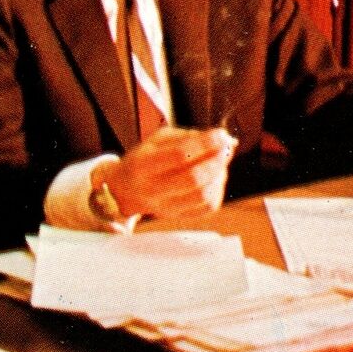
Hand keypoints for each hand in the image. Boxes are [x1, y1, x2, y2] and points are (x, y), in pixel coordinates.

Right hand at [96, 127, 237, 219]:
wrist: (126, 190)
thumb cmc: (146, 158)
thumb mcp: (158, 139)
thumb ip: (187, 136)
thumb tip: (221, 139)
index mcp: (143, 165)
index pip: (180, 155)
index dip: (205, 144)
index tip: (221, 134)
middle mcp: (152, 190)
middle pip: (194, 178)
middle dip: (216, 160)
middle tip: (227, 147)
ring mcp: (165, 208)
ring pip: (204, 195)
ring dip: (219, 174)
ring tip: (219, 161)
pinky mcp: (178, 217)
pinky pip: (208, 206)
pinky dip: (217, 188)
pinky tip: (214, 176)